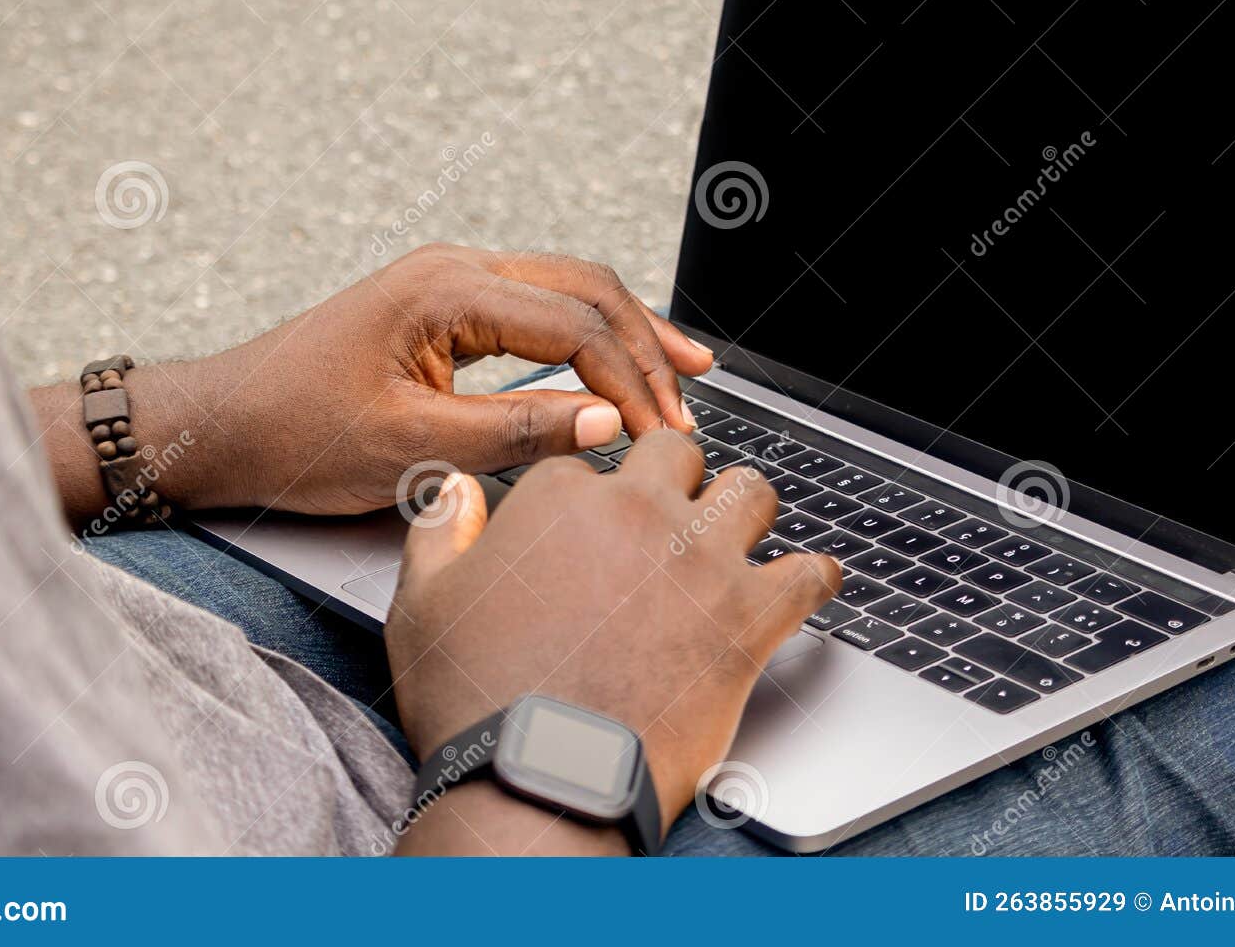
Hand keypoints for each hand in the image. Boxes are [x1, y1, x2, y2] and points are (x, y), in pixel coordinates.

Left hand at [38, 244, 714, 520]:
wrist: (221, 425)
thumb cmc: (294, 434)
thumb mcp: (409, 447)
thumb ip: (514, 432)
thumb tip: (607, 424)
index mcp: (446, 290)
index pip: (573, 326)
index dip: (630, 383)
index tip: (662, 435)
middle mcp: (453, 270)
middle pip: (583, 289)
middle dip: (643, 346)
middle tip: (689, 403)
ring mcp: (447, 283)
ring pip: (565, 291)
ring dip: (623, 333)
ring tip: (683, 368)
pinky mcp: (442, 308)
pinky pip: (534, 308)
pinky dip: (583, 335)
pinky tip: (611, 360)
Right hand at [384, 431, 839, 842]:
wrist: (540, 780)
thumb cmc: (479, 701)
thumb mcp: (421, 607)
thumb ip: (440, 533)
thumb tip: (457, 490)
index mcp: (561, 501)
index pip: (585, 463)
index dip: (588, 499)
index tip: (589, 530)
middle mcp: (638, 514)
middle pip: (676, 454)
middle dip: (673, 478)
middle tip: (668, 519)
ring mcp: (701, 563)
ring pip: (752, 492)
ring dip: (744, 511)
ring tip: (736, 537)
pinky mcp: (748, 620)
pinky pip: (810, 574)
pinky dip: (813, 577)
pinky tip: (805, 584)